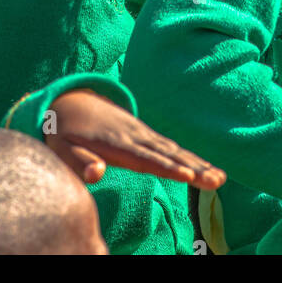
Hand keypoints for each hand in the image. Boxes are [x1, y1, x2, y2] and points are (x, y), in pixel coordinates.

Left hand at [45, 89, 225, 188]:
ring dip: (197, 163)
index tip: (189, 176)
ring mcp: (140, 133)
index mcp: (115, 143)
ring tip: (220, 178)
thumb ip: (79, 162)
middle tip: (217, 181)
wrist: (67, 101)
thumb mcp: (61, 149)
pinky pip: (168, 146)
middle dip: (194, 167)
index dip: (167, 167)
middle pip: (167, 154)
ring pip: (173, 150)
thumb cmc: (62, 132)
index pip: (145, 159)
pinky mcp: (142, 133)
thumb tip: (96, 174)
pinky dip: (188, 156)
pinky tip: (204, 168)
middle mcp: (133, 136)